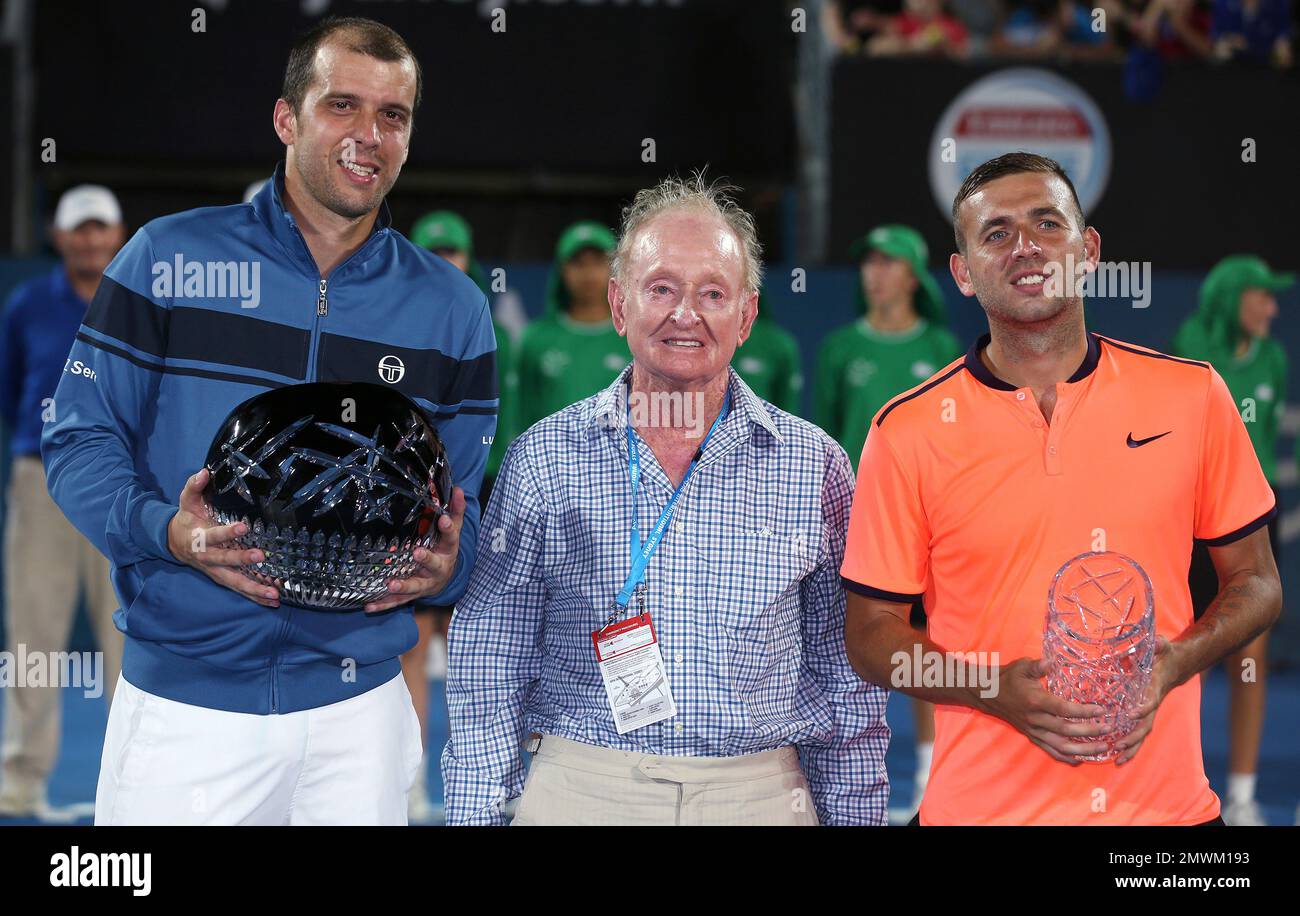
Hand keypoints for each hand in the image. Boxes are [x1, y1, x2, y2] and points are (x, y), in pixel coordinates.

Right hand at [166, 468, 280, 607]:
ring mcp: (215, 570)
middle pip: (226, 561)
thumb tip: (204, 472)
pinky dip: (255, 596)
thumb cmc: (186, 519)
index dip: (228, 532)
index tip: (244, 527)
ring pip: (235, 582)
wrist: (172, 542)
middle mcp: (208, 557)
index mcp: (200, 538)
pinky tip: (273, 601)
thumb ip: (194, 487)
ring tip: (275, 594)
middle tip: (262, 557)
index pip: (214, 535)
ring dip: (254, 589)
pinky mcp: (222, 578)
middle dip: (243, 560)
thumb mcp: (186, 501)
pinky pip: (239, 589)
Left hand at [364, 486, 465, 613]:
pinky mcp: (412, 595)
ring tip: (391, 583)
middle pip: (434, 565)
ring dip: (403, 586)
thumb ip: (455, 512)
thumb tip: (460, 489)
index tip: (443, 519)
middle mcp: (438, 569)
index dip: (448, 528)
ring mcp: (424, 584)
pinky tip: (369, 606)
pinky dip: (383, 604)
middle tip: (417, 553)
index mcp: (447, 551)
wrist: (445, 581)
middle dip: (426, 560)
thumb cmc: (444, 550)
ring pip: (415, 587)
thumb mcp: (452, 532)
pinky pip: (397, 601)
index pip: (451, 538)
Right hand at [980, 656, 1112, 764]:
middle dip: (1090, 731)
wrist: (990, 695)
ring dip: (1084, 749)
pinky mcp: (1033, 737)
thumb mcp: (1022, 666)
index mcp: (1035, 700)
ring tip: (1103, 747)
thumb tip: (1052, 661)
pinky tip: (1083, 758)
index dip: (1083, 711)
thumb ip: (1038, 665)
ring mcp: (1034, 731)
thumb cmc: (1009, 678)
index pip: (1063, 709)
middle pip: (1066, 730)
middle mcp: (1035, 719)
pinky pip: (1052, 752)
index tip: (1101, 710)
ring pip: (1061, 746)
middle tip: (1110, 729)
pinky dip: (1068, 758)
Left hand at [1114, 636, 1176, 764]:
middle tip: (1118, 745)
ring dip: (1131, 747)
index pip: (1150, 701)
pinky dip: (1130, 747)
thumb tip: (1155, 641)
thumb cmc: (1164, 654)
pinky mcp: (1143, 715)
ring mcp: (1148, 712)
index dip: (1143, 707)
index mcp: (1154, 688)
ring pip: (1141, 733)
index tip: (1132, 713)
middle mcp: (1152, 704)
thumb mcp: (1162, 646)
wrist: (1175, 665)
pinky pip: (1138, 733)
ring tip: (1117, 759)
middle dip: (1133, 737)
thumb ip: (1158, 645)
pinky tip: (1117, 758)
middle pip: (1145, 725)